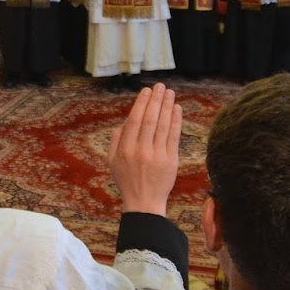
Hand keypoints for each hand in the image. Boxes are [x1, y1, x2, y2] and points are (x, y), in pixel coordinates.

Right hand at [108, 84, 181, 215]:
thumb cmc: (127, 180)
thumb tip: (125, 120)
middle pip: (150, 119)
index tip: (146, 91)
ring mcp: (157, 155)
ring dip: (167, 106)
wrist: (144, 203)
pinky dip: (176, 121)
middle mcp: (141, 150)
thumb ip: (116, 139)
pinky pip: (174, 136)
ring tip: (170, 93)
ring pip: (163, 125)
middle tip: (160, 86)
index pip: (135, 120)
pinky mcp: (171, 160)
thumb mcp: (112, 161)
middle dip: (156, 100)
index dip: (141, 103)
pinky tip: (177, 109)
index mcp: (125, 149)